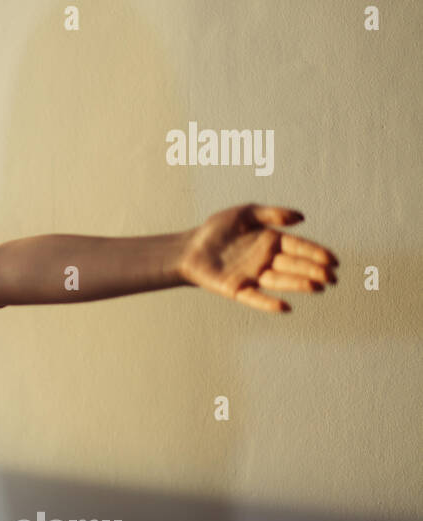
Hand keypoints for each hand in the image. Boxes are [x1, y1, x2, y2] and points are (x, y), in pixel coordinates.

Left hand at [176, 203, 337, 312]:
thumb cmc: (216, 230)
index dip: (316, 253)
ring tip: (318, 287)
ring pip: (280, 281)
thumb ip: (271, 213)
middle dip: (314, 271)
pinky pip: (255, 298)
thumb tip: (301, 218)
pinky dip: (268, 303)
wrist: (188, 247)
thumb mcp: (244, 213)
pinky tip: (284, 307)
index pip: (299, 248)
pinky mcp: (237, 289)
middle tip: (332, 277)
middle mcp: (266, 261)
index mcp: (271, 242)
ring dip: (299, 285)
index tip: (333, 260)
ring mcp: (253, 276)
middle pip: (294, 266)